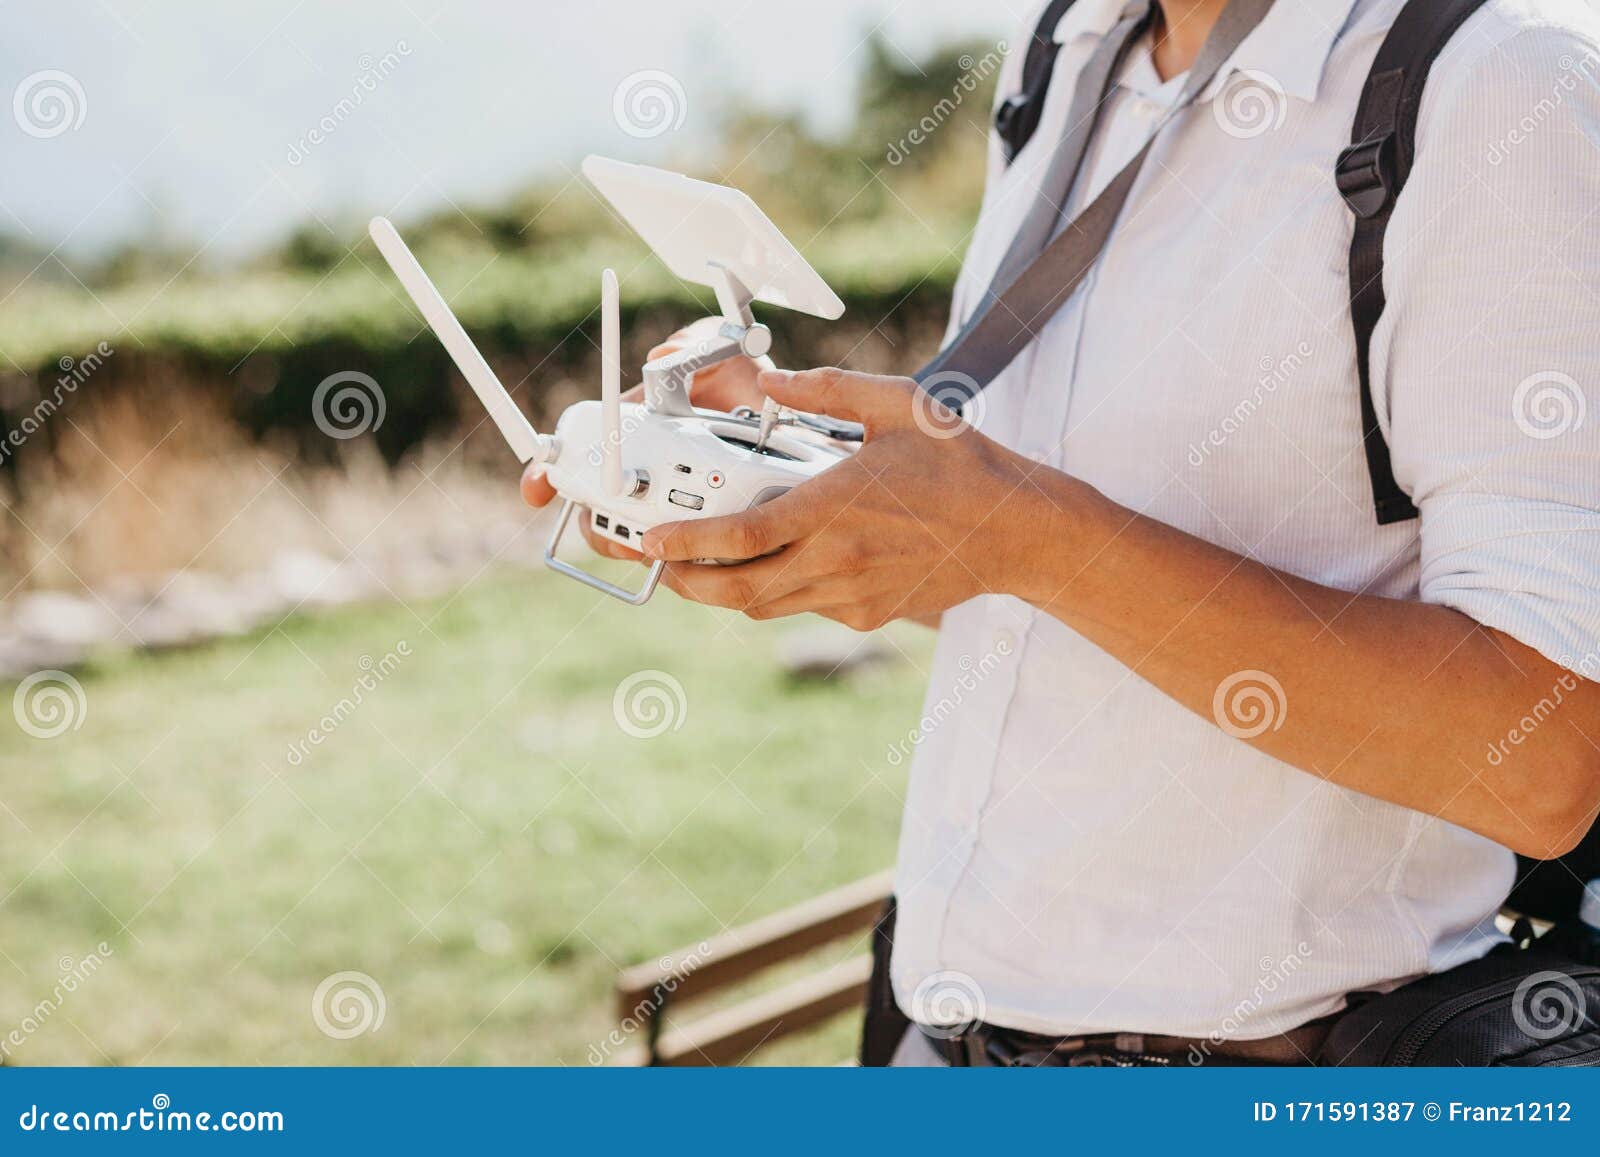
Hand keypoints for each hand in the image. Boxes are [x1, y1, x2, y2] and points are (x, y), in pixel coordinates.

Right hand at [520, 317, 769, 558]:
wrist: (797, 427)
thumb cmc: (752, 387)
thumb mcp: (724, 353)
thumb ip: (692, 346)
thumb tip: (660, 358)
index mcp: (641, 427)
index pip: (586, 450)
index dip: (553, 471)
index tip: (539, 487)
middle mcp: (648, 467)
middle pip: (599, 504)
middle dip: (592, 522)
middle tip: (610, 528)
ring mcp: (671, 501)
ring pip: (631, 533)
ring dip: (626, 542)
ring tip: (640, 545)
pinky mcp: (700, 530)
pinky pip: (674, 554)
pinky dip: (669, 560)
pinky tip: (678, 562)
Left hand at [639, 368, 1045, 629]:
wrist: (1014, 530)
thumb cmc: (959, 465)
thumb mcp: (897, 405)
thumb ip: (827, 388)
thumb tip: (773, 379)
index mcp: (833, 506)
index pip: (740, 537)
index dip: (686, 544)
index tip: (651, 542)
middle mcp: (836, 558)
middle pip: (737, 589)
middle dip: (686, 582)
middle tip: (661, 564)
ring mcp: (851, 594)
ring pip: (765, 604)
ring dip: (728, 589)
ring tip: (708, 563)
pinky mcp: (866, 614)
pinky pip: (805, 607)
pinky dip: (783, 589)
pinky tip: (789, 560)